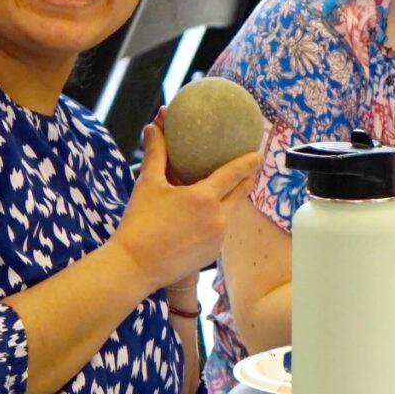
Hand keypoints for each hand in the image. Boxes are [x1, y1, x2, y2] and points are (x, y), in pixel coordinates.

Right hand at [112, 126, 258, 291]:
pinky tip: (203, 220)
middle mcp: (218, 218)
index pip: (235, 174)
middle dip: (248, 180)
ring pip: (230, 213)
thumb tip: (154, 127)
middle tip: (252, 169)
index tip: (259, 154)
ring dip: (230, 201)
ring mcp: (217, 238)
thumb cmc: (139, 223)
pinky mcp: (212, 255)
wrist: (135, 266)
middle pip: (241, 193)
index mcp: (205, 198)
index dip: (249, 163)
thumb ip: (156, 153)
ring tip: (226, 191)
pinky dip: (215, 221)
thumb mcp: (148, 184)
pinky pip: (219, 231)